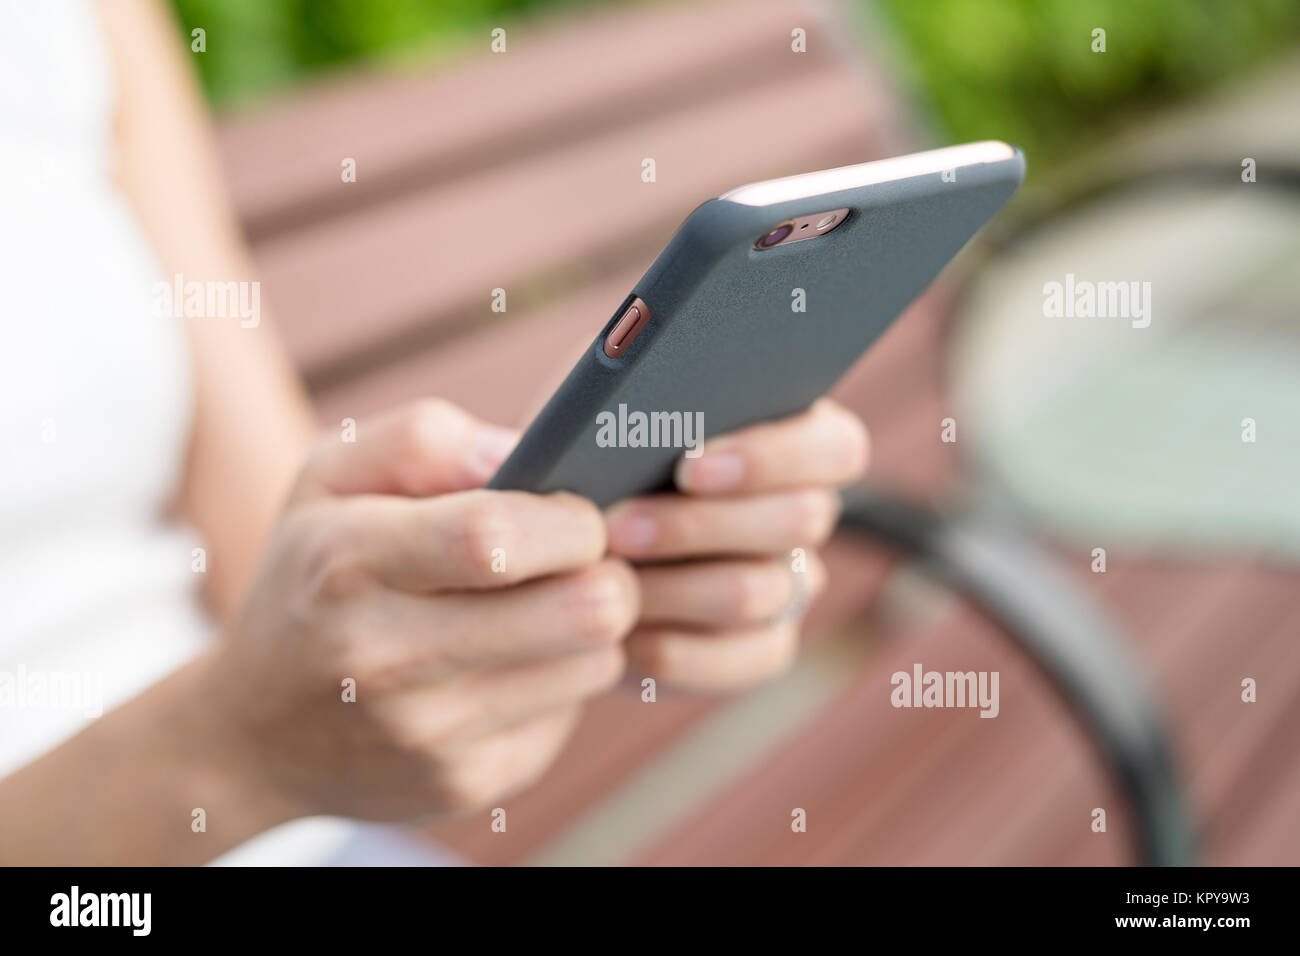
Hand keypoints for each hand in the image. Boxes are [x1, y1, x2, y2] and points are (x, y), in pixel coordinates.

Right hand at [201, 400, 638, 822]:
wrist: (252, 733)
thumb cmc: (311, 577)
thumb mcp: (329, 477)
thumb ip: (423, 439)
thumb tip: (520, 455)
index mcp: (350, 563)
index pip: (495, 536)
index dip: (568, 518)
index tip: (574, 513)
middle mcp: (385, 658)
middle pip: (584, 610)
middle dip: (606, 571)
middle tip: (581, 559)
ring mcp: (429, 735)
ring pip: (596, 663)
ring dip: (589, 629)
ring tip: (538, 609)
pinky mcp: (466, 784)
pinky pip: (571, 715)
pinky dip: (559, 682)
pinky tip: (508, 665)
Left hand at [604, 399, 867, 692]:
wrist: (558, 543)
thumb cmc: (587, 454)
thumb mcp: (603, 407)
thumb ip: (634, 384)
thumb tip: (633, 397)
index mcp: (792, 437)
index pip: (836, 447)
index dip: (773, 457)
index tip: (690, 467)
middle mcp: (802, 513)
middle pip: (801, 521)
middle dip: (699, 525)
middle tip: (619, 528)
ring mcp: (788, 585)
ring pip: (762, 592)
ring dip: (675, 586)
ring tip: (607, 576)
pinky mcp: (760, 648)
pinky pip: (745, 660)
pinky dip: (677, 652)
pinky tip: (623, 635)